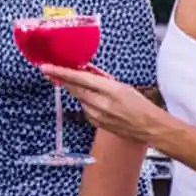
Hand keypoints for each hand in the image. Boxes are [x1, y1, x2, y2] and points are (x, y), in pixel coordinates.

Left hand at [40, 64, 165, 142]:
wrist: (149, 129)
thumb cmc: (140, 105)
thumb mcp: (122, 86)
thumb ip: (102, 78)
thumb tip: (86, 70)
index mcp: (109, 90)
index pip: (79, 78)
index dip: (61, 72)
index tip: (45, 67)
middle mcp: (100, 103)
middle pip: (73, 88)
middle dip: (62, 79)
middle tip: (51, 70)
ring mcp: (96, 115)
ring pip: (79, 98)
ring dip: (78, 90)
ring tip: (88, 87)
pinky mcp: (95, 123)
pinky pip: (85, 108)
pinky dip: (86, 101)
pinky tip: (95, 101)